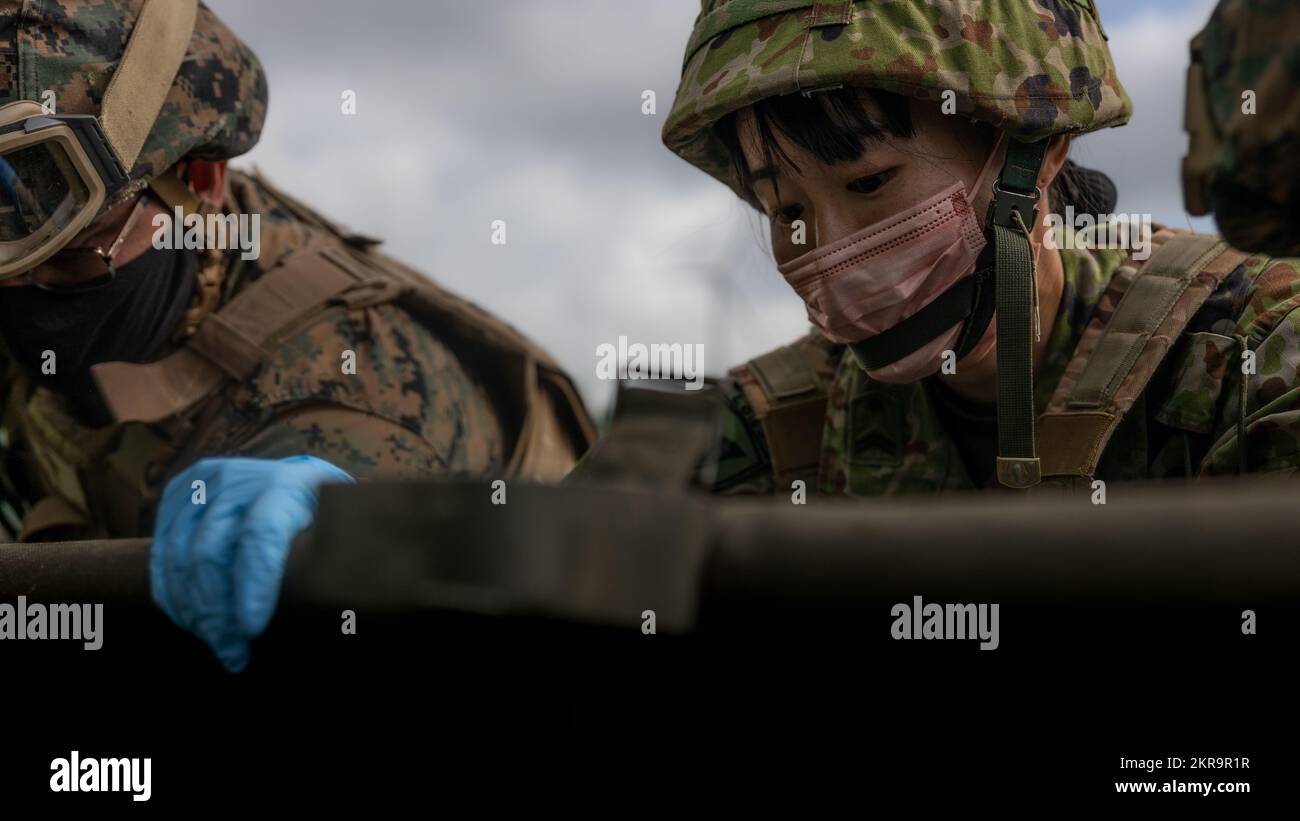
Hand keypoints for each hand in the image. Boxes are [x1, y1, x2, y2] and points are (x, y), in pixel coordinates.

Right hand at [150, 455, 352, 671]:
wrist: (291, 479)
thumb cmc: (322, 517)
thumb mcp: (340, 530)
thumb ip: (336, 558)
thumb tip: (338, 614)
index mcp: (287, 485)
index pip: (261, 536)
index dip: (253, 584)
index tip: (253, 630)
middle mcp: (239, 479)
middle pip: (211, 554)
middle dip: (219, 614)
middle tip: (234, 654)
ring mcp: (203, 485)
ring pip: (180, 559)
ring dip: (195, 613)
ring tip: (220, 646)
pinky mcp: (180, 495)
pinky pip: (163, 555)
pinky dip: (174, 597)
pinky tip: (194, 625)